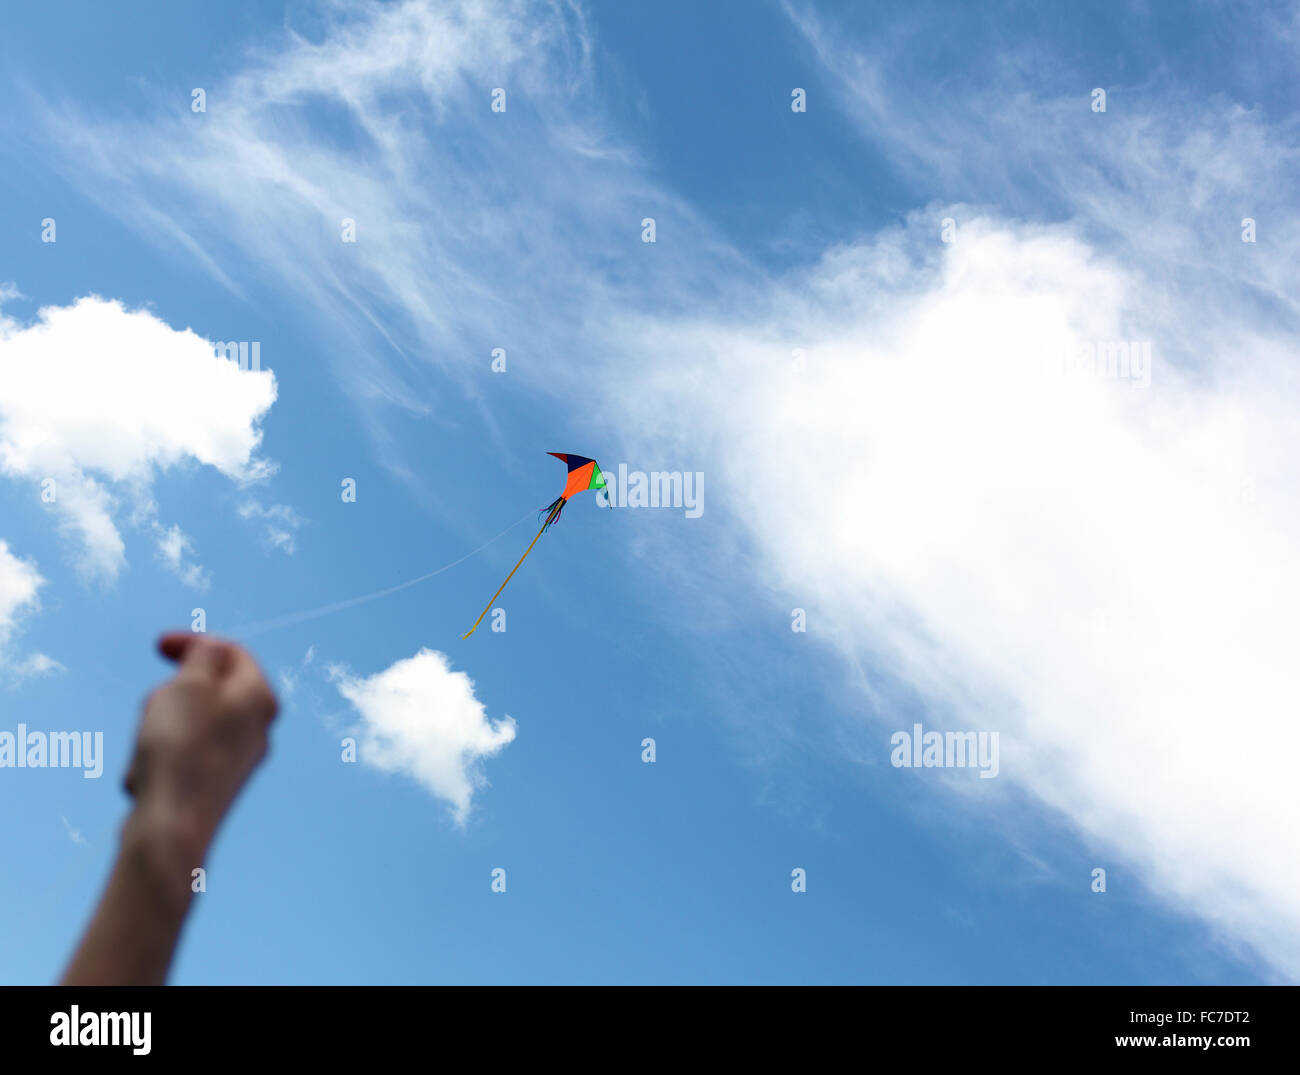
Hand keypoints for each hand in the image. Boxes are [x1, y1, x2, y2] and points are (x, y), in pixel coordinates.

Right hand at [124, 632, 278, 860]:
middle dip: (169, 696)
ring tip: (149, 752)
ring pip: (181, 726)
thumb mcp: (191, 684)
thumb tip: (214, 653)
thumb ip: (204, 657)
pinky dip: (153, 763)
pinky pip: (171, 760)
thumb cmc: (182, 748)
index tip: (158, 646)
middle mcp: (257, 730)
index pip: (232, 654)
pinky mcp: (210, 787)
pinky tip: (147, 781)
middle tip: (154, 710)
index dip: (195, 642)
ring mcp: (235, 761)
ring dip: (154, 732)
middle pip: (203, 692)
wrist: (171, 828)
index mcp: (261, 699)